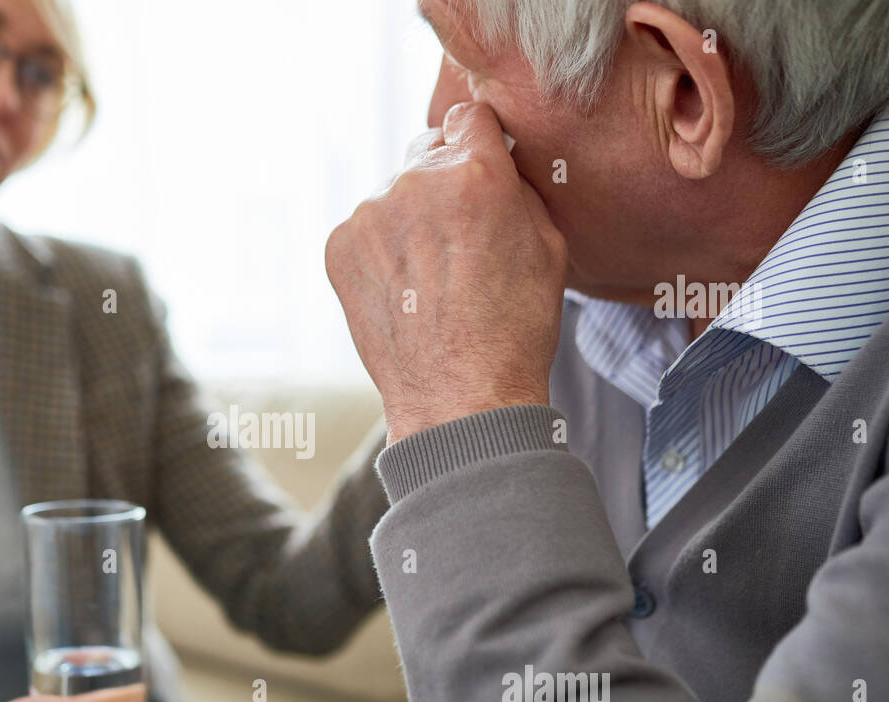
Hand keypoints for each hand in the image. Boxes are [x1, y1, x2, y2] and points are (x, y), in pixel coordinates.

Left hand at [325, 101, 566, 442]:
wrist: (460, 396)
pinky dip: (380, 252)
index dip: (479, 144)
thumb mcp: (548, 244)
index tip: (481, 170)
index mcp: (475, 173)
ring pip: (393, 196)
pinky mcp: (339, 247)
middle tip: (458, 240)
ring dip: (409, 221)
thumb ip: (516, 188)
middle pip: (427, 155)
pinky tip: (403, 291)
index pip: (469, 118)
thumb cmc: (515, 328)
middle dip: (443, 185)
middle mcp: (414, 183)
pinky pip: (365, 231)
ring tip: (430, 278)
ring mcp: (370, 215)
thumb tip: (496, 162)